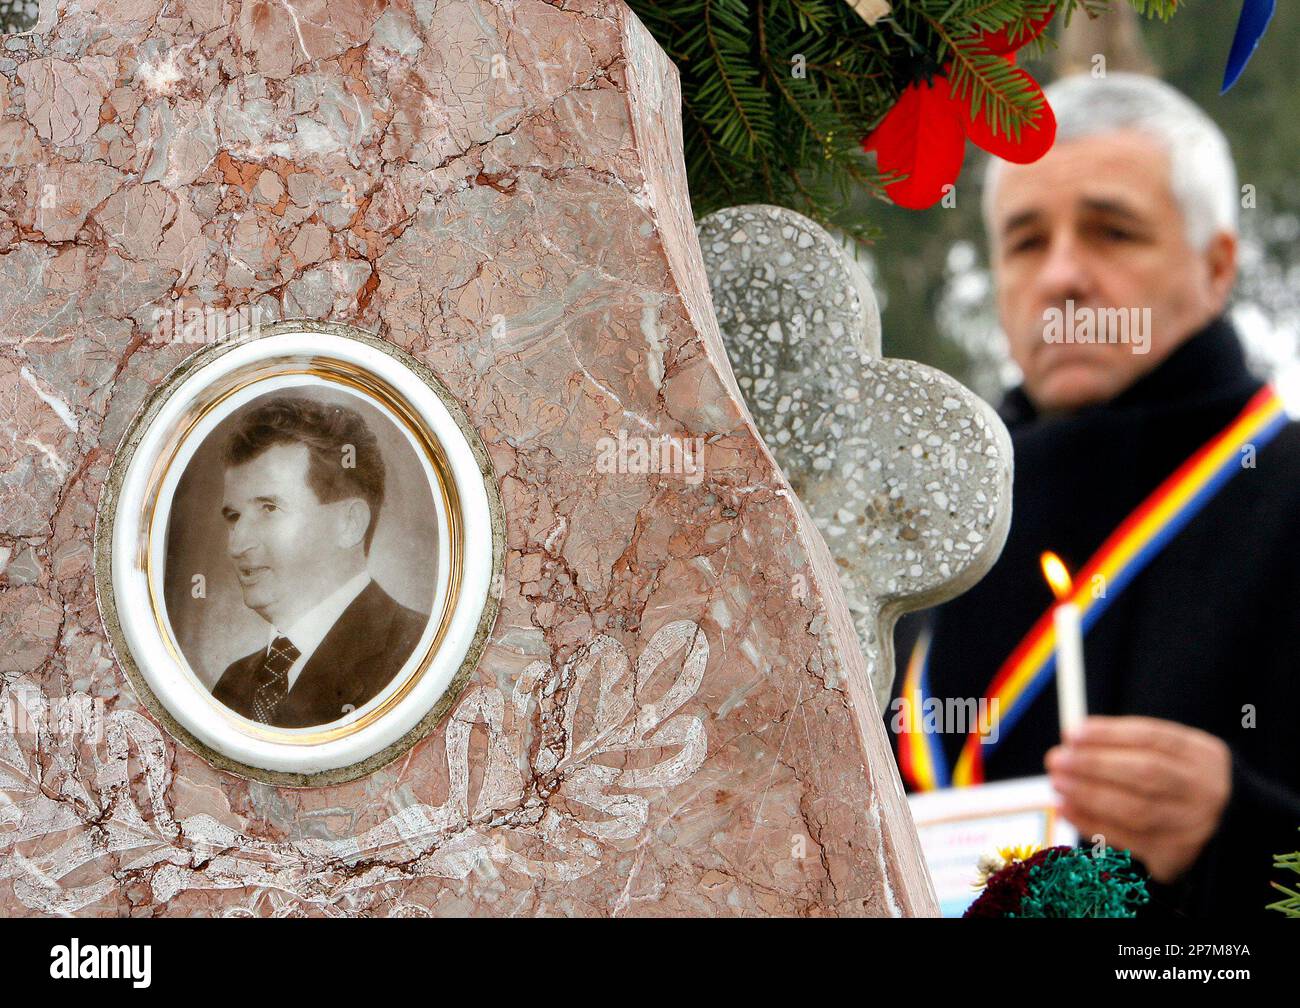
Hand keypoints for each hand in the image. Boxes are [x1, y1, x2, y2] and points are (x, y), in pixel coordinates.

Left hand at [1044, 715, 1231, 883]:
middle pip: (1147, 773)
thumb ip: (1127, 744)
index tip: (1072, 733)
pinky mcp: (1175, 855)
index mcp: (1201, 754)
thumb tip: (1073, 741)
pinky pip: (1127, 840)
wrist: (1221, 830)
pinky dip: (1091, 822)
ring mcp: (1193, 825)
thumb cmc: (1176, 782)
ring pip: (1136, 810)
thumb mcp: (1169, 754)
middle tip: (1056, 759)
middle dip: (1094, 765)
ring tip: (1057, 782)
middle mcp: (1204, 790)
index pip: (1154, 738)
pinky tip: (1066, 809)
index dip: (1109, 734)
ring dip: (1088, 795)